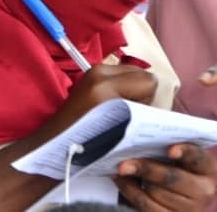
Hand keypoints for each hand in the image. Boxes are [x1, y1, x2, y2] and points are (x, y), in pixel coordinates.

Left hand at [42, 64, 157, 138]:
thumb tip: (160, 108)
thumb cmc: (87, 145)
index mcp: (105, 86)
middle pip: (142, 73)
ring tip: (119, 109)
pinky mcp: (90, 74)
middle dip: (142, 92)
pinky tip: (112, 105)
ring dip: (132, 89)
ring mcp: (94, 71)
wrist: (56, 145)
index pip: (149, 81)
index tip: (138, 117)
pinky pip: (119, 74)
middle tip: (129, 114)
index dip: (149, 100)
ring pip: (132, 72)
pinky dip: (122, 87)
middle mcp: (99, 72)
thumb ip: (143, 112)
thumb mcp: (121, 131)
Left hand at [115, 143, 216, 210]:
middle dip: (147, 169)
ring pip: (157, 193)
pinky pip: (148, 207)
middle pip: (173, 178)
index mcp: (210, 168)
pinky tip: (121, 181)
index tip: (170, 150)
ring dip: (134, 180)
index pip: (198, 157)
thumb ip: (171, 144)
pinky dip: (131, 193)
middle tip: (125, 163)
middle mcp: (205, 191)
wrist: (182, 193)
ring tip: (121, 168)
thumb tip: (146, 136)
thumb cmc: (178, 164)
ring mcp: (190, 209)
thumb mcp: (182, 154)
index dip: (186, 152)